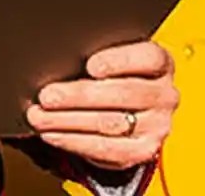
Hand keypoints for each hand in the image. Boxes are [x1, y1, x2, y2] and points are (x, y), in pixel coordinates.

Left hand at [26, 40, 178, 171]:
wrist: (127, 112)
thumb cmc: (110, 76)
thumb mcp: (107, 58)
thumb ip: (91, 54)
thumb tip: (56, 60)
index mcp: (159, 64)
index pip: (148, 58)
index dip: (119, 61)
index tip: (90, 65)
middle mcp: (164, 95)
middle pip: (123, 93)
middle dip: (79, 95)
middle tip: (47, 96)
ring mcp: (157, 125)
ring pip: (110, 123)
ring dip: (68, 121)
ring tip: (39, 117)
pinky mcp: (143, 150)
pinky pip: (106, 149)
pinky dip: (74, 141)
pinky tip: (52, 134)